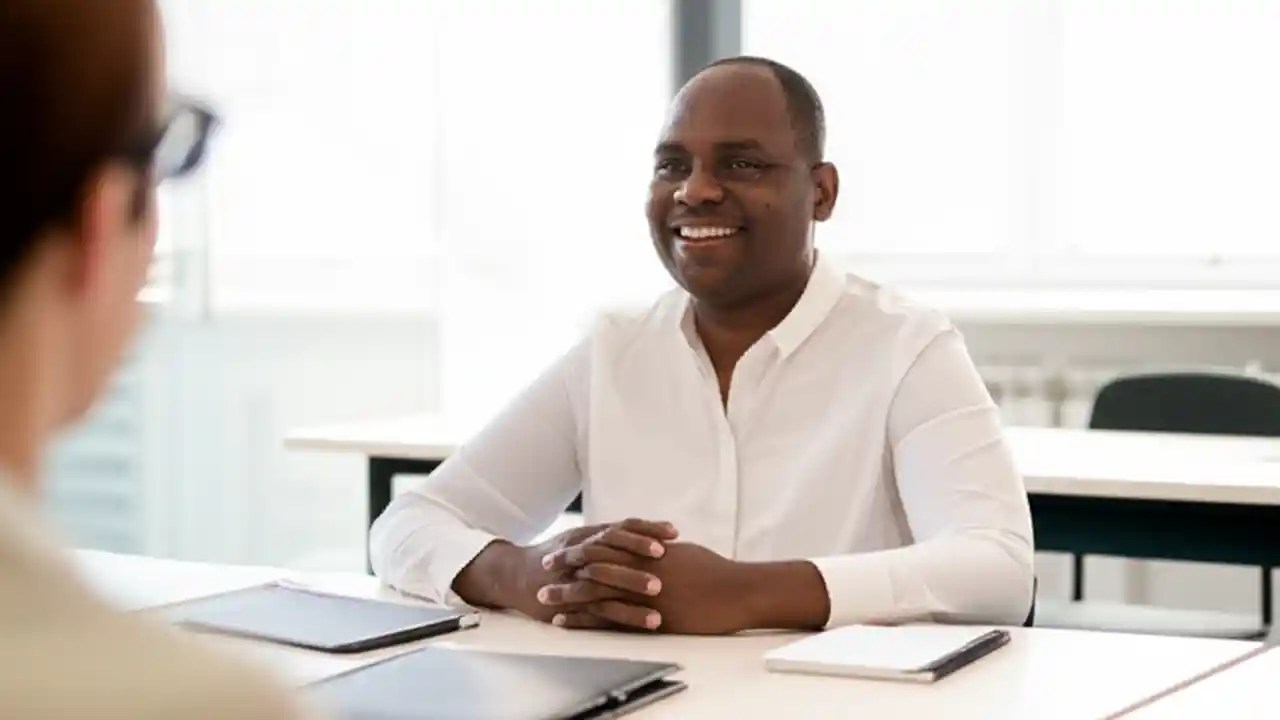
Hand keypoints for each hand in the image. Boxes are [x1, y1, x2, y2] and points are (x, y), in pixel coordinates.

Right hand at [452, 518, 677, 625]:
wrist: (512, 574)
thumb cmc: (553, 557)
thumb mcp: (578, 540)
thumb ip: (608, 539)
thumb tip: (647, 536)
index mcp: (585, 536)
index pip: (620, 528)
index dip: (646, 528)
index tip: (673, 532)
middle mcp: (579, 552)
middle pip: (611, 547)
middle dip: (639, 549)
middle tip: (667, 555)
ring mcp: (572, 578)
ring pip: (604, 579)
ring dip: (632, 585)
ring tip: (660, 594)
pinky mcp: (570, 604)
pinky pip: (598, 610)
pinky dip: (622, 615)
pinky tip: (645, 622)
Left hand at [540, 542, 752, 634]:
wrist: (737, 591)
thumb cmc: (717, 571)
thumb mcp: (684, 553)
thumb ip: (661, 551)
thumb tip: (650, 548)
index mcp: (647, 550)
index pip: (606, 545)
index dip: (582, 547)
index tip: (563, 549)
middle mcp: (640, 568)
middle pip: (593, 564)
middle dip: (566, 565)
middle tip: (544, 566)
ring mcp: (642, 593)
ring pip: (595, 591)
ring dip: (567, 594)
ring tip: (544, 597)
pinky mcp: (648, 616)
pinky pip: (608, 619)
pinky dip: (584, 619)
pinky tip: (567, 622)